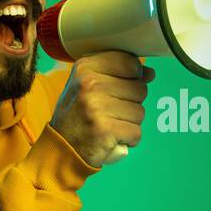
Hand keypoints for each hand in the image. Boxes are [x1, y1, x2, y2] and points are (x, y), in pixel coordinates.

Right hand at [50, 51, 155, 166]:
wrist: (61, 148)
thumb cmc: (78, 116)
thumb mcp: (88, 85)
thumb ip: (118, 74)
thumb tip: (149, 73)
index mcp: (85, 68)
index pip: (130, 62)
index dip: (134, 76)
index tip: (119, 88)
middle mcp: (90, 84)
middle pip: (140, 88)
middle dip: (130, 104)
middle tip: (108, 112)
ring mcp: (97, 107)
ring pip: (140, 112)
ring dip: (129, 123)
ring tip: (109, 125)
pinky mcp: (105, 130)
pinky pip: (136, 132)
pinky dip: (128, 139)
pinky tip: (111, 137)